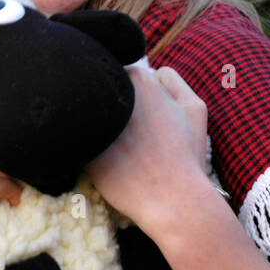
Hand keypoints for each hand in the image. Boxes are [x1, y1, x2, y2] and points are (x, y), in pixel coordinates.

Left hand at [86, 63, 213, 239]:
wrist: (172, 200)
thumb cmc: (186, 156)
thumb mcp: (195, 108)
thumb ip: (172, 80)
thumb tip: (150, 69)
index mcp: (139, 78)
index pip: (118, 72)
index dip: (124, 95)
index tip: (133, 116)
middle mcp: (112, 93)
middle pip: (98, 90)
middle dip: (105, 106)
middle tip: (122, 135)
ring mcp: (93, 119)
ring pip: (84, 115)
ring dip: (92, 124)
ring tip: (113, 149)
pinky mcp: (80, 145)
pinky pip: (74, 139)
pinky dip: (82, 146)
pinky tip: (103, 163)